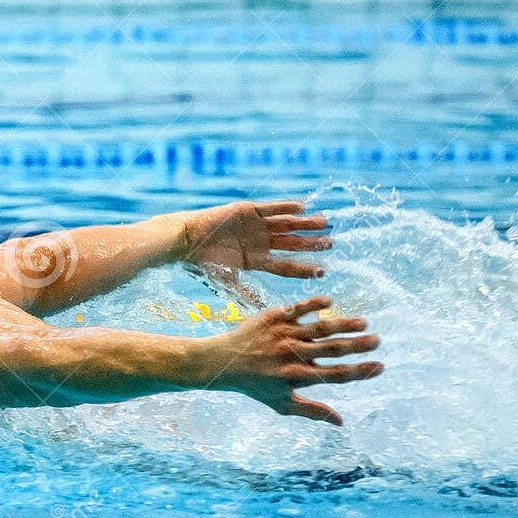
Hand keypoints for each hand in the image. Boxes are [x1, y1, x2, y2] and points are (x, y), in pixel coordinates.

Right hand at [174, 199, 331, 281]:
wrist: (186, 240)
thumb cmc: (203, 262)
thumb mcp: (226, 280)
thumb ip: (246, 291)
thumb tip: (262, 310)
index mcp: (256, 260)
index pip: (286, 265)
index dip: (304, 268)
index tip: (323, 271)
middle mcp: (260, 242)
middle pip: (291, 243)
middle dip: (311, 243)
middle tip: (332, 243)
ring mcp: (256, 225)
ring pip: (286, 224)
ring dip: (304, 223)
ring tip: (324, 222)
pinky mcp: (249, 210)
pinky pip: (272, 208)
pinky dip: (286, 207)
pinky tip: (302, 207)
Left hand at [193, 297, 381, 425]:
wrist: (222, 362)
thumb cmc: (256, 385)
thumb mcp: (282, 403)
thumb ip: (312, 411)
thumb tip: (341, 423)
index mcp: (296, 377)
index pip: (334, 376)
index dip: (359, 372)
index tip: (380, 366)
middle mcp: (291, 356)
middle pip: (331, 351)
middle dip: (357, 347)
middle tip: (378, 341)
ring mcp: (283, 334)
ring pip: (319, 329)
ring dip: (342, 325)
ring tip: (364, 323)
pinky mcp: (274, 317)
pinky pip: (298, 309)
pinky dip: (313, 305)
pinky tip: (330, 303)